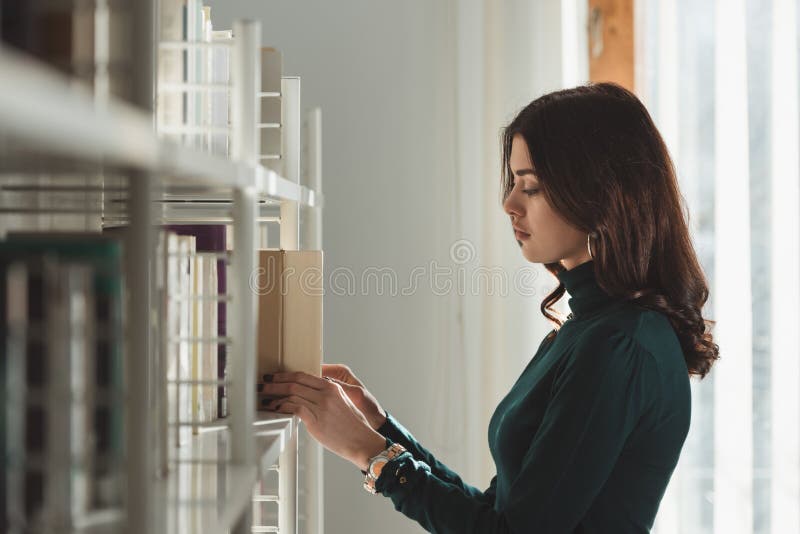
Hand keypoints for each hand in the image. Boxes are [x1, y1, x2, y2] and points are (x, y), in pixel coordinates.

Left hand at [262, 371, 387, 470]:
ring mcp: (321, 406)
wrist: (362, 441)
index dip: (286, 375)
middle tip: (263, 384)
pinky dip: (281, 407)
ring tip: (264, 399)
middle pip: (294, 382)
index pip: (303, 375)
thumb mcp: (344, 403)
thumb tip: (311, 394)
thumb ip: (329, 395)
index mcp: (332, 387)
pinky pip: (294, 408)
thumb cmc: (354, 427)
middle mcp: (326, 394)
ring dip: (274, 395)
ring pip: (291, 394)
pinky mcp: (316, 420)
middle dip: (275, 382)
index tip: (275, 376)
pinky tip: (275, 409)